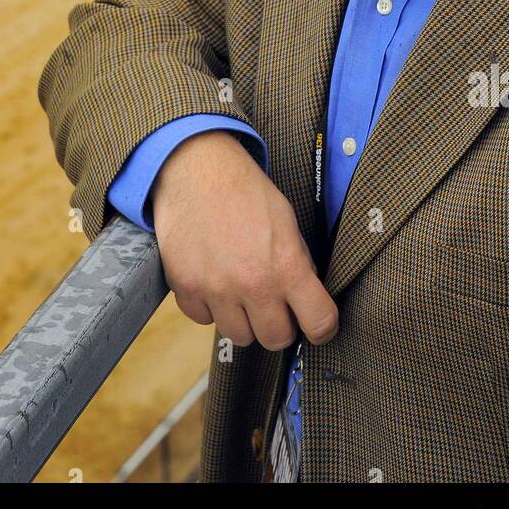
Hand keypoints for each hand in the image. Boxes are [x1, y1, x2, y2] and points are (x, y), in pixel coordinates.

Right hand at [151, 130, 338, 350]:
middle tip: (272, 303)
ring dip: (242, 318)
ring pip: (239, 336)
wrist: (197, 169)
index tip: (316, 324)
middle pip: (275, 339)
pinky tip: (212, 280)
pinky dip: (209, 306)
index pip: (319, 324)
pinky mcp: (186, 289)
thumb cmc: (244, 189)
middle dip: (278, 323)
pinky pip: (203, 319)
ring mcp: (217, 290)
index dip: (322, 327)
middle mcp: (253, 285)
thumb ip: (297, 262)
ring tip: (239, 289)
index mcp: (286, 266)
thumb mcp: (286, 220)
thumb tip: (304, 296)